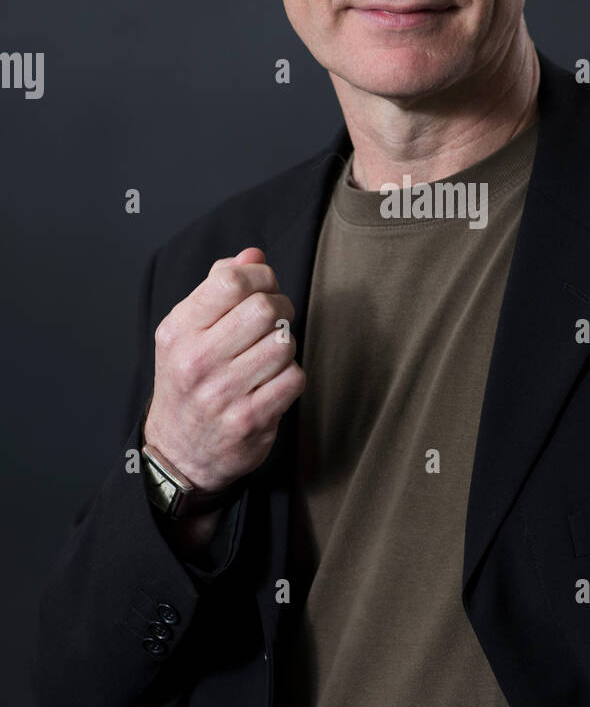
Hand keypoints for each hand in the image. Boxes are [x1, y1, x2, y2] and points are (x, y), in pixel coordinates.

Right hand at [143, 247, 305, 490]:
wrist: (178, 452)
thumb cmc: (190, 380)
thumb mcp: (187, 331)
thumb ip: (218, 287)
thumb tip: (253, 254)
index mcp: (178, 331)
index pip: (230, 281)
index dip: (261, 276)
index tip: (265, 286)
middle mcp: (197, 361)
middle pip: (264, 309)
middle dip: (281, 308)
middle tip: (276, 320)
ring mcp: (222, 394)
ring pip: (284, 344)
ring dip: (286, 345)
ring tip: (271, 354)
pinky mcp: (250, 421)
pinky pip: (294, 379)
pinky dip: (291, 376)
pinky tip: (273, 382)